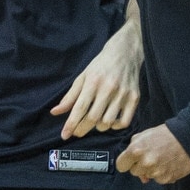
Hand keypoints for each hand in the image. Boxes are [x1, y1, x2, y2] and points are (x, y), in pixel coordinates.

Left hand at [53, 20, 141, 138]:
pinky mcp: (135, 98)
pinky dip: (115, 127)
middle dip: (82, 129)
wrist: (125, 53)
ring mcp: (123, 94)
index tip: (64, 136)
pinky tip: (110, 122)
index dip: (71, 124)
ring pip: (108, 122)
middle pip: (93, 118)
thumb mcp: (82, 77)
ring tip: (94, 122)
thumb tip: (55, 112)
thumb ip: (70, 97)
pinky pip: (124, 122)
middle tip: (76, 132)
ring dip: (98, 127)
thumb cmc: (100, 66)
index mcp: (92, 82)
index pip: (80, 108)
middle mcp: (108, 89)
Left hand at [117, 124, 189, 183]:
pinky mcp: (167, 179)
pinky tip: (168, 164)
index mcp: (135, 150)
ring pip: (146, 177)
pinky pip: (158, 180)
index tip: (131, 161)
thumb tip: (133, 167)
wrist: (188, 139)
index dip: (126, 162)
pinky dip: (162, 174)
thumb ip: (132, 149)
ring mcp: (156, 172)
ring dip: (151, 170)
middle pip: (134, 172)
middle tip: (150, 156)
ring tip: (161, 158)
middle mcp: (144, 163)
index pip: (121, 166)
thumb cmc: (164, 135)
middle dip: (139, 166)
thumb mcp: (143, 136)